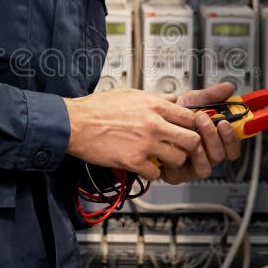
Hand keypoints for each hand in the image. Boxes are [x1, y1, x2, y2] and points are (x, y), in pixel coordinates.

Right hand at [65, 88, 200, 179]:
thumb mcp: (130, 93)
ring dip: (172, 161)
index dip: (193, 126)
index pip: (190, 117)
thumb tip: (171, 98)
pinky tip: (146, 167)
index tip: (189, 130)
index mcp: (154, 105)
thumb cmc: (98, 107)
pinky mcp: (133, 161)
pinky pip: (156, 174)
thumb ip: (155, 98)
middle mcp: (154, 124)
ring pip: (178, 159)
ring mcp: (145, 144)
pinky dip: (153, 173)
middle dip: (189, 146)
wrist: (75, 123)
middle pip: (192, 140)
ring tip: (164, 159)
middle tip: (181, 148)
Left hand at [160, 82, 241, 183]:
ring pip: (205, 167)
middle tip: (203, 118)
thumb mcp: (190, 101)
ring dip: (198, 146)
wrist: (144, 120)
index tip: (225, 122)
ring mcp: (190, 167)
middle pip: (220, 156)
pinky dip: (180, 157)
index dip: (232, 138)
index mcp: (212, 142)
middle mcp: (204, 156)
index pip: (231, 148)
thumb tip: (229, 87)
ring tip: (190, 128)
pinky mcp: (175, 175)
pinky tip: (175, 142)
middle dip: (213, 136)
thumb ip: (210, 96)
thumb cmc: (168, 115)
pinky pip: (183, 173)